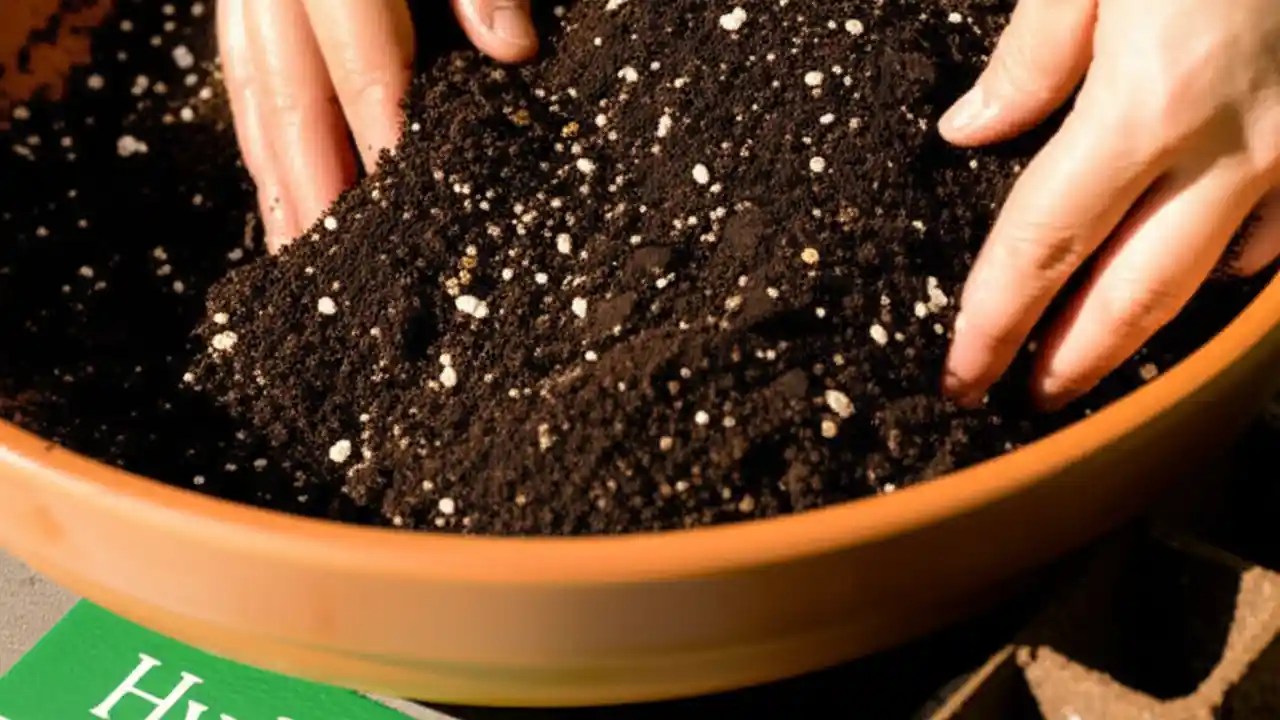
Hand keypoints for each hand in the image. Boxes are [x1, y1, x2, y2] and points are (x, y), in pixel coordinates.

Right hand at [217, 0, 537, 252]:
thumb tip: (511, 47)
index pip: (359, 48)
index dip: (380, 123)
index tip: (400, 193)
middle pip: (286, 84)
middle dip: (308, 178)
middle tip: (325, 258)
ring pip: (250, 85)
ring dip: (273, 171)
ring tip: (294, 247)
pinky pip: (242, 71)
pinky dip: (260, 134)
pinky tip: (278, 183)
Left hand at [938, 0, 1279, 410]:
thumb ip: (1034, 53)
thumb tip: (973, 130)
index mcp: (1149, 104)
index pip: (1043, 247)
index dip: (995, 324)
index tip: (962, 378)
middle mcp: (1233, 149)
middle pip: (1132, 297)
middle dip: (1070, 363)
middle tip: (1021, 402)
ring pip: (1209, 282)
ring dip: (1140, 330)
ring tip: (1085, 360)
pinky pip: (1276, 235)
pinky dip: (1221, 266)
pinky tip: (1188, 273)